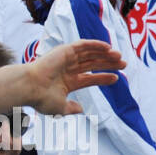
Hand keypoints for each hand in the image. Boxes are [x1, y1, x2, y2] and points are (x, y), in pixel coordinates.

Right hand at [0, 40, 125, 116]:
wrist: (31, 88)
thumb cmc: (41, 98)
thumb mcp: (60, 108)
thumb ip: (71, 109)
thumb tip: (81, 110)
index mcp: (68, 81)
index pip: (90, 78)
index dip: (104, 77)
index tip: (117, 78)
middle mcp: (69, 69)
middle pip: (93, 64)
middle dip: (109, 64)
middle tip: (124, 64)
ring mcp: (67, 59)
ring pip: (90, 54)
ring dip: (105, 54)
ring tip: (119, 57)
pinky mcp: (65, 50)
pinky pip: (83, 45)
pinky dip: (96, 45)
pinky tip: (108, 47)